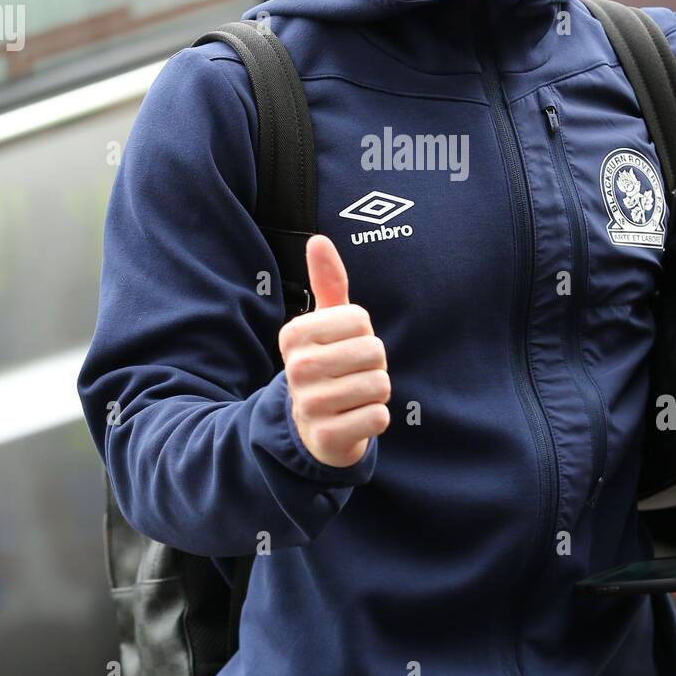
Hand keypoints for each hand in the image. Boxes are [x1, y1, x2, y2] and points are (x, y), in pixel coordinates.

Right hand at [278, 233, 390, 467]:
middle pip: (374, 352)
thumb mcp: (325, 324)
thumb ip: (326, 282)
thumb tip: (318, 239)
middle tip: (351, 374)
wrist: (313, 427)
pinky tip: (354, 418)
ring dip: (376, 392)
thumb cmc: (327, 364)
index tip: (343, 347)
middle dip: (374, 364)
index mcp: (294, 334)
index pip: (360, 320)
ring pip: (380, 385)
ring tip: (353, 395)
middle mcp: (297, 368)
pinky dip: (375, 418)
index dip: (363, 334)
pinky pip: (379, 417)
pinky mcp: (328, 436)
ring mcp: (310, 405)